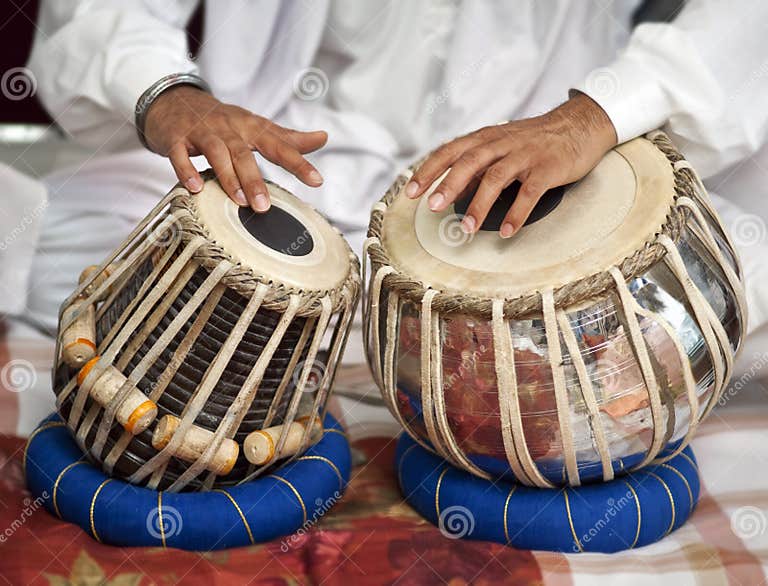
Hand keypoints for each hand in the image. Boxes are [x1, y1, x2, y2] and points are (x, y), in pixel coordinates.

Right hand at [143, 86, 327, 210]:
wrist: (175, 100)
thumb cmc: (223, 121)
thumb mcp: (256, 125)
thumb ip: (288, 138)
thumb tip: (323, 137)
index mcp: (251, 127)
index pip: (279, 145)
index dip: (299, 163)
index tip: (317, 180)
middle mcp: (229, 128)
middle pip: (245, 154)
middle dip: (255, 180)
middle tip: (265, 207)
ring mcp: (201, 132)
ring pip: (217, 153)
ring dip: (228, 177)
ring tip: (240, 202)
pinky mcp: (176, 137)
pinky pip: (180, 154)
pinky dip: (186, 170)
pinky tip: (195, 189)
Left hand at [405, 92, 616, 236]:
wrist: (579, 125)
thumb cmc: (534, 140)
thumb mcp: (500, 147)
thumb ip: (476, 167)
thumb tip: (450, 191)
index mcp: (486, 138)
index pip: (450, 152)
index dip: (429, 171)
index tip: (411, 192)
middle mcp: (502, 143)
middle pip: (469, 162)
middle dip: (448, 185)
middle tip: (433, 207)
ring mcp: (525, 155)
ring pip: (496, 177)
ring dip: (479, 204)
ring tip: (467, 228)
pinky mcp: (548, 168)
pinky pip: (529, 192)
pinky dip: (516, 213)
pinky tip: (506, 231)